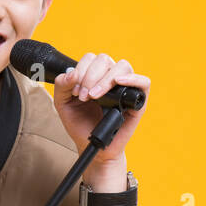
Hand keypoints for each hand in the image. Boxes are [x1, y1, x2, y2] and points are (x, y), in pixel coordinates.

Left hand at [52, 51, 149, 170]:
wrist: (91, 146)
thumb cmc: (80, 125)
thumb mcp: (63, 104)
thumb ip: (62, 86)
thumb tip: (72, 72)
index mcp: (94, 75)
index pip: (90, 58)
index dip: (81, 71)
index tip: (75, 92)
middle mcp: (111, 78)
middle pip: (104, 60)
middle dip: (90, 77)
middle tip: (84, 97)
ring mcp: (126, 87)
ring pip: (122, 66)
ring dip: (105, 80)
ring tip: (95, 97)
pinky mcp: (138, 100)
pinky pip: (144, 82)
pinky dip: (133, 79)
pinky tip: (119, 83)